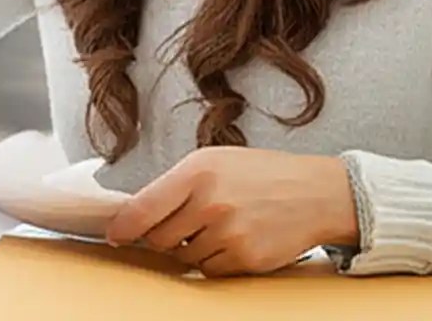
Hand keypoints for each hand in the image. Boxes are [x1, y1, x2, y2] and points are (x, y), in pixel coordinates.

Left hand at [104, 147, 358, 276]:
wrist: (316, 193)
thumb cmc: (260, 174)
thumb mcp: (213, 161)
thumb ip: (175, 185)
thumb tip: (136, 213)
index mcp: (197, 173)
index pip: (143, 209)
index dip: (123, 226)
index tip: (115, 234)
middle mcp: (211, 203)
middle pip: (159, 238)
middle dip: (161, 237)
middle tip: (180, 225)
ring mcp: (230, 233)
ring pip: (184, 257)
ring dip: (190, 248)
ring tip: (217, 226)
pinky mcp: (246, 258)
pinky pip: (209, 270)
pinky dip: (213, 260)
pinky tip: (231, 241)